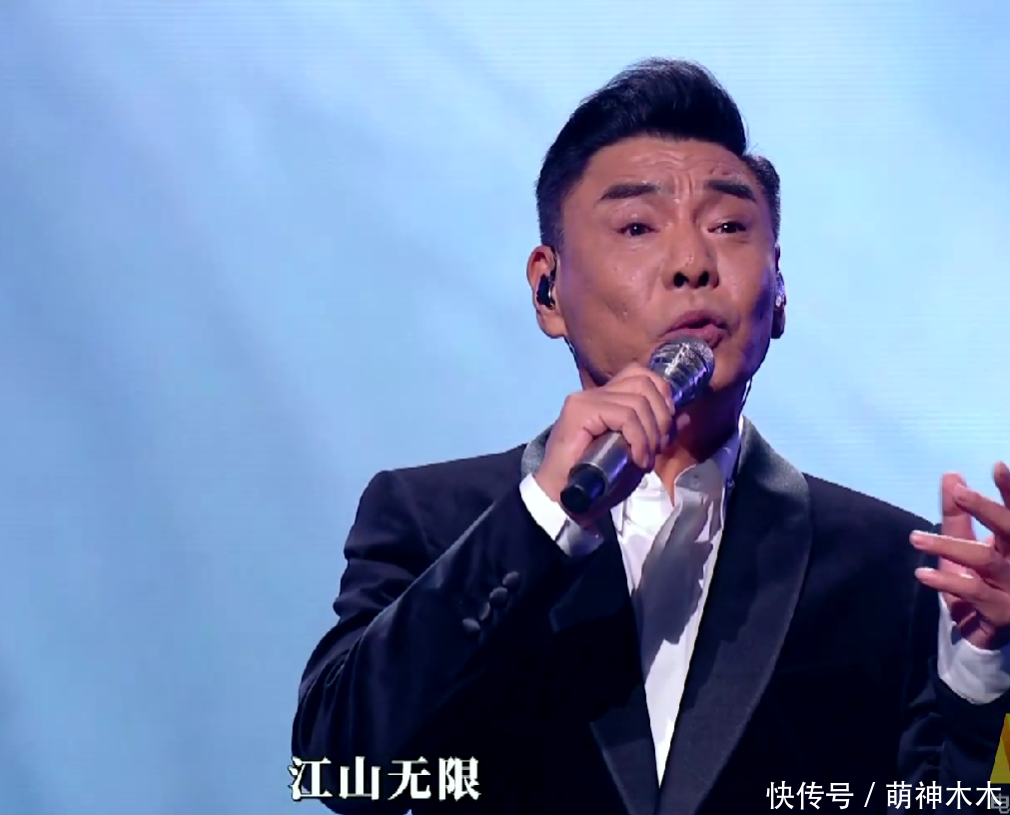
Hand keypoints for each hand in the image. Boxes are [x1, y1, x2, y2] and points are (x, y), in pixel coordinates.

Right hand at [535, 363, 674, 522]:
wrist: (565, 502)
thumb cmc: (598, 482)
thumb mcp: (637, 454)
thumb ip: (657, 433)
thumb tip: (684, 418)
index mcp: (606, 398)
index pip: (641, 375)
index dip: (663, 396)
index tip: (666, 429)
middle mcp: (594, 393)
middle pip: (643, 382)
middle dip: (662, 415)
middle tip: (658, 447)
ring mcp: (585, 400)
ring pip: (637, 401)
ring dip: (650, 433)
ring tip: (645, 458)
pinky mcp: (579, 412)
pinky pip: (624, 416)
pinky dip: (638, 439)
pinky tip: (637, 459)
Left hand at [911, 463, 1009, 649]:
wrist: (985, 634)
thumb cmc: (978, 582)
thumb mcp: (964, 544)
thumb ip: (958, 513)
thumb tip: (952, 475)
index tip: (997, 465)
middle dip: (987, 509)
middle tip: (960, 492)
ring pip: (985, 559)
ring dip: (948, 546)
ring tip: (915, 538)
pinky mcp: (1002, 611)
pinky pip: (973, 591)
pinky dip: (945, 580)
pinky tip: (921, 573)